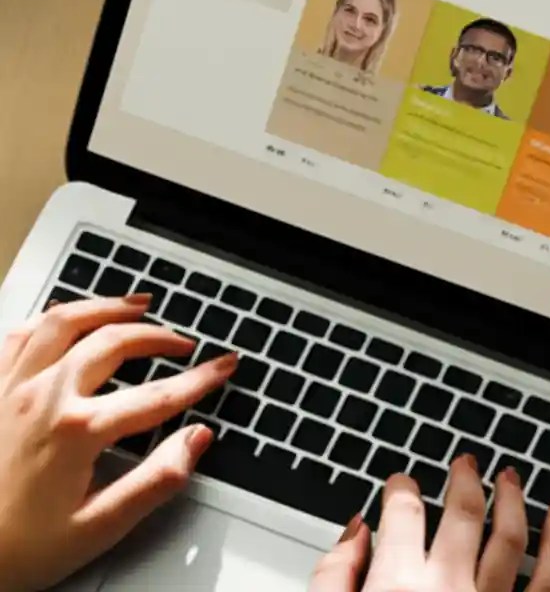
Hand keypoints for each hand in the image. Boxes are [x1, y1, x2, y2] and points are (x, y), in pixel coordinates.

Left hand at [0, 295, 236, 591]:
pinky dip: (50, 318)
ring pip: (65, 323)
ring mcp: (11, 389)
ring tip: (136, 305)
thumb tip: (196, 440)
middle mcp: (44, 398)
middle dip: (158, 336)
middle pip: (113, 343)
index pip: (157, 394)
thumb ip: (156, 480)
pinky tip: (67, 318)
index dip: (199, 378)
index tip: (223, 367)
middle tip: (184, 342)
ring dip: (107, 308)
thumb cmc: (18, 549)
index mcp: (77, 431)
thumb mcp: (101, 527)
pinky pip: (19, 335)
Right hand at [311, 457, 549, 591]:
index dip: (401, 489)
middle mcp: (447, 588)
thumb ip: (334, 576)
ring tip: (511, 476)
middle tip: (465, 462)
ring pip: (511, 534)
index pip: (403, 513)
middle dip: (463, 479)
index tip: (400, 483)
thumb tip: (354, 532)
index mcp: (396, 585)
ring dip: (512, 496)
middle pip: (463, 512)